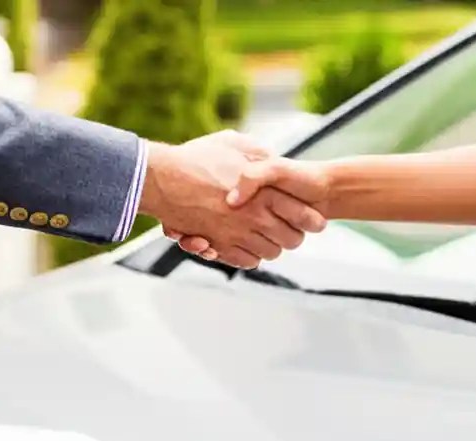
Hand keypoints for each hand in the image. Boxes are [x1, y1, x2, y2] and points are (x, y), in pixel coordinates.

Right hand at [138, 132, 325, 268]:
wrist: (162, 179)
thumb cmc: (195, 159)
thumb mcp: (233, 144)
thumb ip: (258, 153)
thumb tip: (273, 156)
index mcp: (266, 192)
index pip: (305, 216)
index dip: (312, 221)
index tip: (314, 221)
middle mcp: (255, 216)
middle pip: (292, 241)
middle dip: (293, 236)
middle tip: (287, 229)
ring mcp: (238, 233)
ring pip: (270, 253)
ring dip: (270, 246)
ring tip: (264, 234)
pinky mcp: (220, 245)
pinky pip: (246, 261)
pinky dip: (249, 256)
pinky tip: (246, 243)